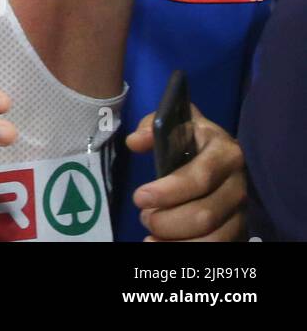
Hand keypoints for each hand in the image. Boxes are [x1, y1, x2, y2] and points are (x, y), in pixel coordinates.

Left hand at [126, 104, 246, 240]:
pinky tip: (164, 246)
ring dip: (178, 242)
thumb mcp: (173, 123)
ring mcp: (242, 210)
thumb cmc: (190, 138)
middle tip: (143, 217)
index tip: (139, 197)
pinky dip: (190, 252)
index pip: (199, 177)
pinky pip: (219, 248)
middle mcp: (239, 184)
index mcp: (225, 153)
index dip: (168, 191)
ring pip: (215, 238)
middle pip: (206, 214)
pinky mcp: (239, 229)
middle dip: (167, 221)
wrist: (217, 151)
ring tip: (150, 236)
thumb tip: (134, 142)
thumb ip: (151, 127)